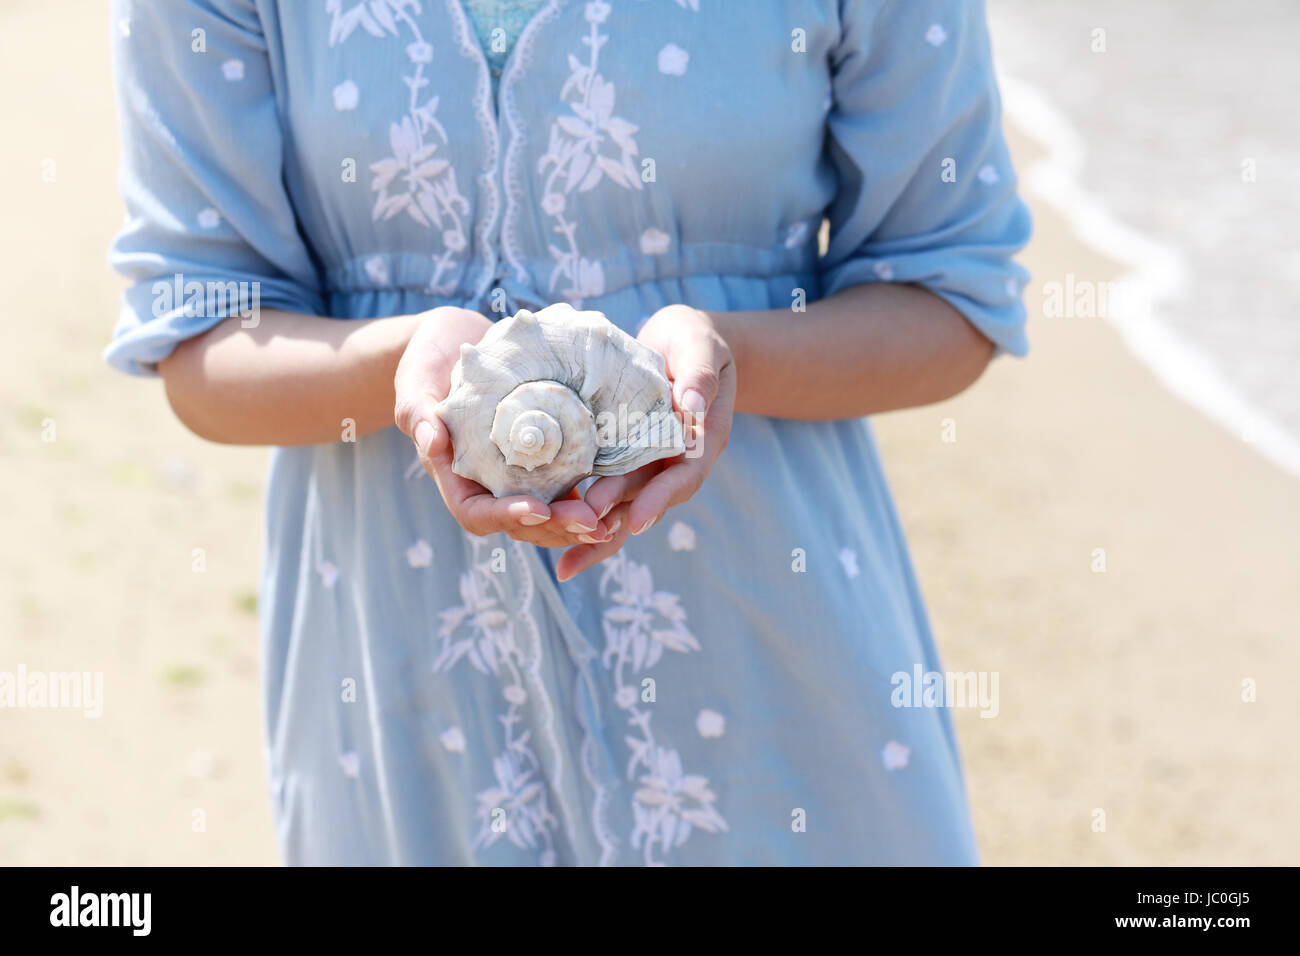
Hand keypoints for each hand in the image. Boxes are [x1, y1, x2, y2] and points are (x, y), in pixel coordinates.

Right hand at [394, 307, 615, 546]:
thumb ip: (417, 412)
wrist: (455, 343)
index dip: (506, 517)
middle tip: (593, 523)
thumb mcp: (415, 380)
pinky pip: (565, 487)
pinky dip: (589, 497)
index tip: (539, 508)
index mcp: (454, 475)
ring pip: (548, 515)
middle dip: (555, 528)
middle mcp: (487, 483)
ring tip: (611, 522)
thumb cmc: (428, 360)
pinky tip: (617, 497)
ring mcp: (515, 475)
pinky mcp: (542, 459)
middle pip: (520, 524)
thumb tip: (429, 440)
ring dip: (577, 523)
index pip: (476, 513)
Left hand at [556, 304, 735, 579]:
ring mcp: (648, 464)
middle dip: (615, 515)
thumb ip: (699, 374)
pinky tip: (554, 540)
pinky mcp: (622, 460)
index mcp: (702, 440)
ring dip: (595, 531)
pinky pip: (604, 493)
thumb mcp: (701, 346)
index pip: (685, 475)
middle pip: (648, 499)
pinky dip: (581, 516)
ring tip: (564, 560)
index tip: (636, 519)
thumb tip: (691, 404)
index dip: (660, 498)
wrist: (678, 342)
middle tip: (580, 522)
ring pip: (623, 506)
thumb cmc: (693, 340)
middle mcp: (676, 461)